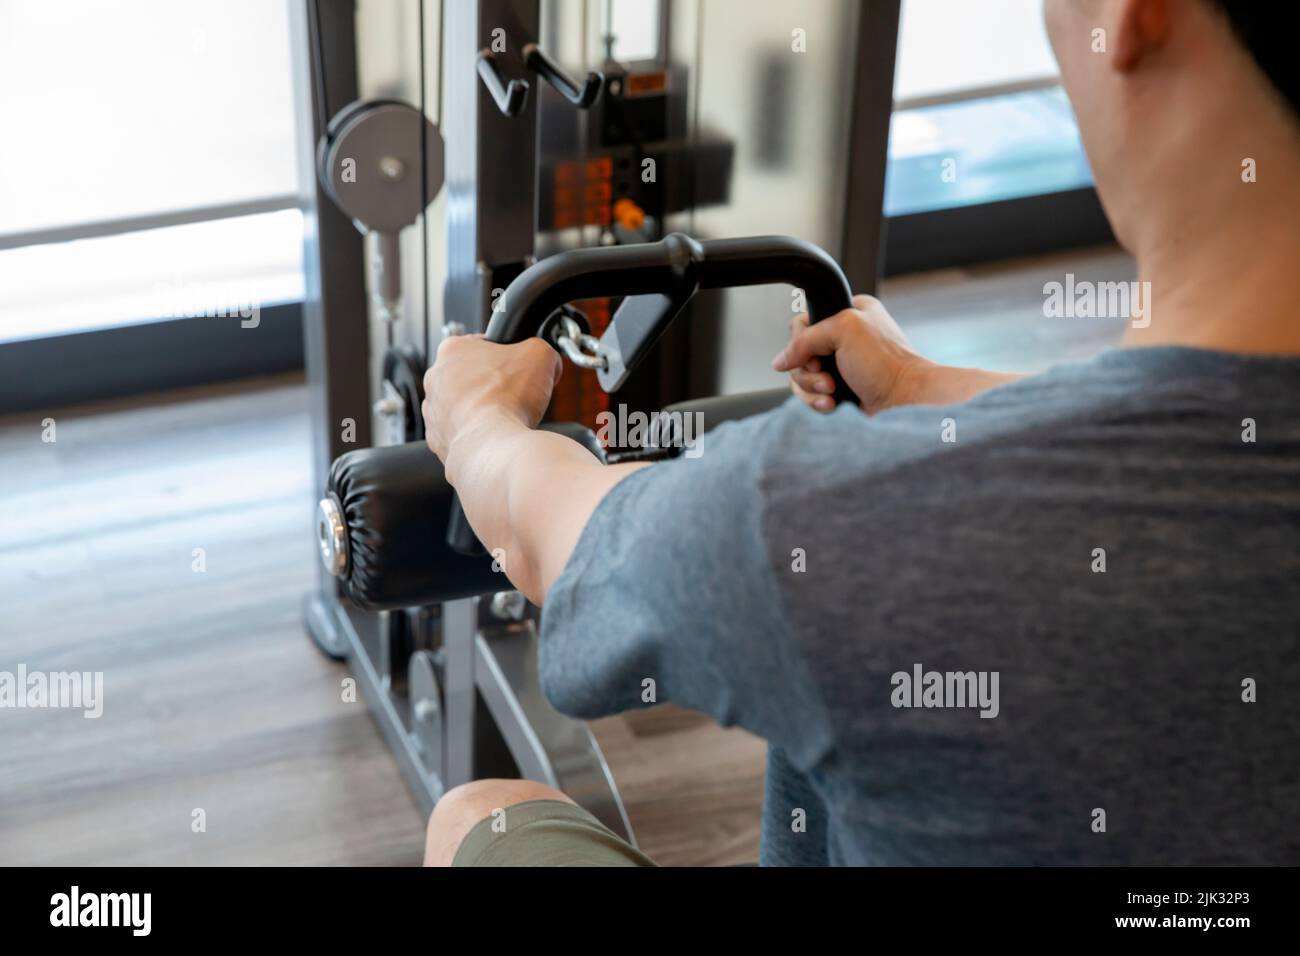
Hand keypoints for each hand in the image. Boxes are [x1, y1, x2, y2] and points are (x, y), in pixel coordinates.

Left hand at [422, 335, 561, 461]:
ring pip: (463, 406)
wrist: (493, 446)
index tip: (519, 370)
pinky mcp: (438, 440)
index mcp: (453, 349)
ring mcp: (433, 412)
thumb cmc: (508, 399)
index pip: (483, 345)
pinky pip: (461, 434)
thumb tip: (547, 360)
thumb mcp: (541, 355)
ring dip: (482, 410)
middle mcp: (435, 379)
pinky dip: (477, 435)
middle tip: (516, 396)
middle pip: (471, 377)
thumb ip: (541, 348)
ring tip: (506, 418)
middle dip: (493, 386)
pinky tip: (495, 435)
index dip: (507, 357)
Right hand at [771, 294, 930, 414]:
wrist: (904, 402)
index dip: (803, 341)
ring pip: (801, 377)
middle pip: (798, 353)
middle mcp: (843, 338)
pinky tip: (832, 404)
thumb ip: (805, 338)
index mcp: (848, 313)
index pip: (803, 322)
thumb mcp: (844, 331)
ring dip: (812, 388)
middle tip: (828, 377)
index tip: (818, 354)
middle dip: (809, 371)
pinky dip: (817, 401)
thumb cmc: (887, 365)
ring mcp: (840, 366)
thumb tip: (780, 360)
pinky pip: (810, 395)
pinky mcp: (837, 390)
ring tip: (832, 393)